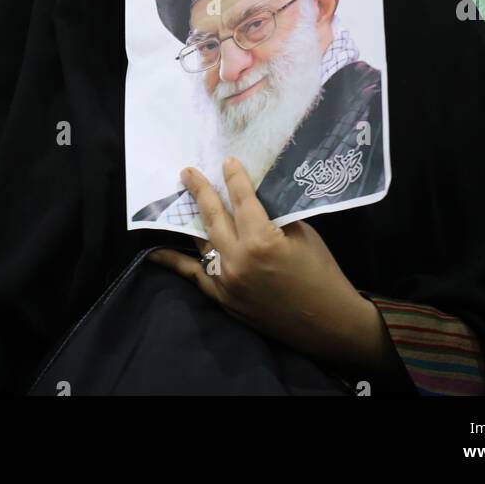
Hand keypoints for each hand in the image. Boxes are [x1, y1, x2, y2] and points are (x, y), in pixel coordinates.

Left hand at [148, 158, 400, 381]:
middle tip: (187, 172)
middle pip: (213, 217)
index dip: (234, 178)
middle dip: (200, 191)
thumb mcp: (302, 234)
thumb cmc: (321, 272)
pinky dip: (176, 263)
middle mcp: (237, 260)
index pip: (241, 199)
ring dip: (191, 220)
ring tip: (178, 200)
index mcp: (260, 240)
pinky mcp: (224, 300)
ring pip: (202, 243)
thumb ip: (273, 217)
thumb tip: (252, 201)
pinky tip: (156, 253)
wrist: (328, 322)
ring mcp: (227, 282)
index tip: (227, 161)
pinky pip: (196, 276)